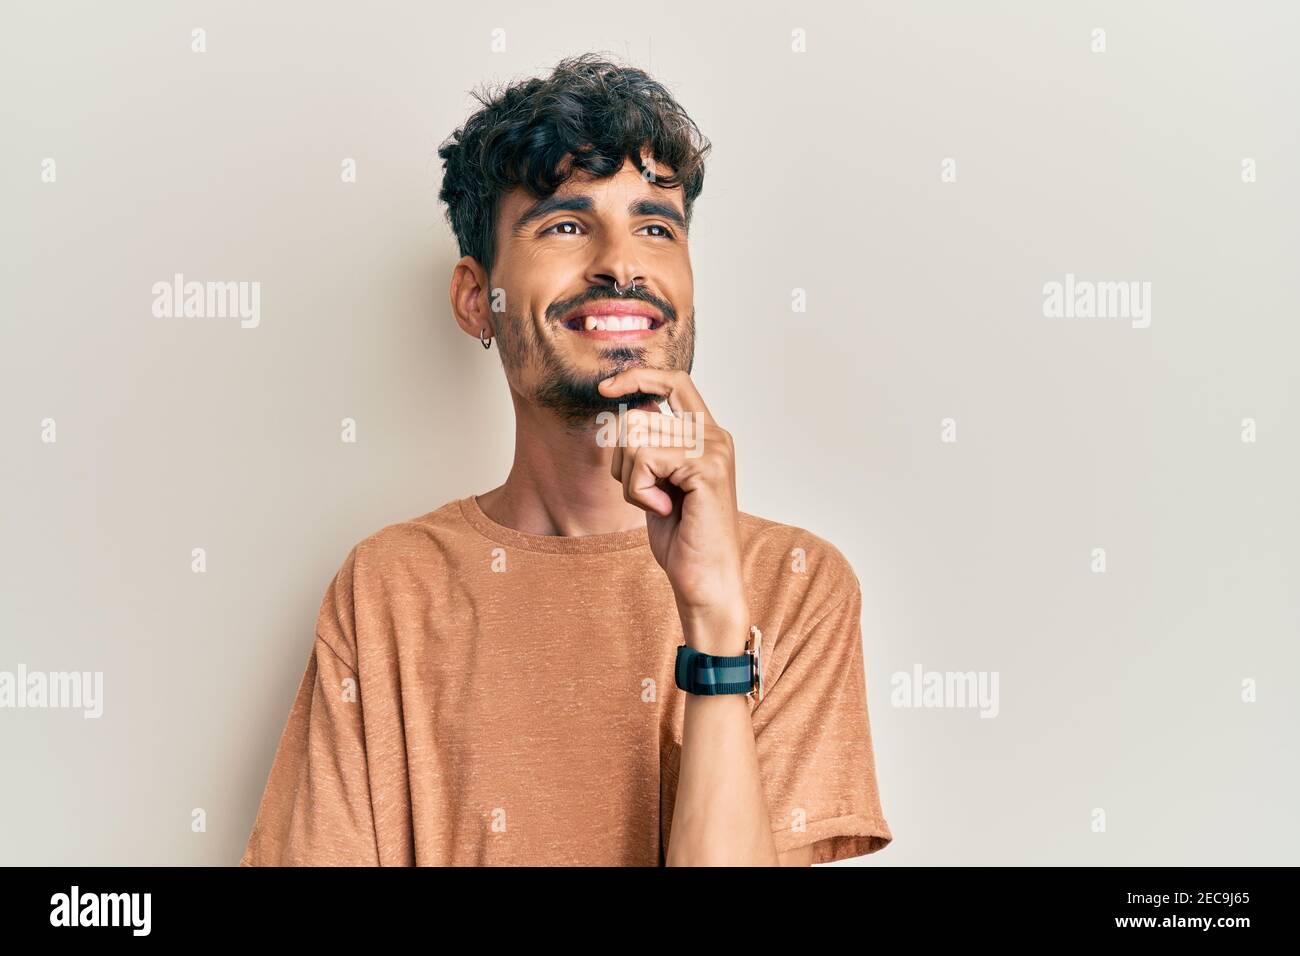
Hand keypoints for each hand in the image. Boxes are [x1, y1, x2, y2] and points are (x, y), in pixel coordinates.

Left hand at [598, 370, 748, 652]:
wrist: (706, 581)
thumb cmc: (683, 538)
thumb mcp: (659, 481)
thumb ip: (650, 445)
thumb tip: (625, 410)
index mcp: (707, 434)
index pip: (674, 381)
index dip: (638, 377)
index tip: (605, 387)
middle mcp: (715, 435)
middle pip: (636, 417)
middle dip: (622, 461)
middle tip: (646, 494)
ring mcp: (714, 449)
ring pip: (634, 438)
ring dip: (630, 480)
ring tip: (658, 503)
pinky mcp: (706, 467)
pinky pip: (643, 460)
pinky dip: (639, 491)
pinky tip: (663, 510)